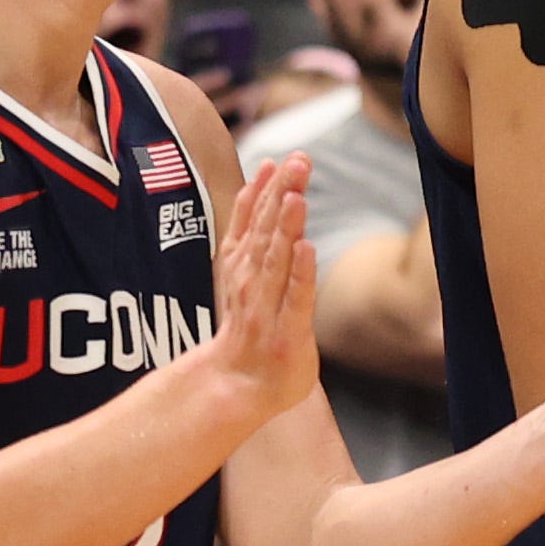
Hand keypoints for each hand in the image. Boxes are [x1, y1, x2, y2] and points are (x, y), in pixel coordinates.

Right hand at [201, 155, 318, 423]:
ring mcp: (268, 304)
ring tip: (297, 196)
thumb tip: (268, 182)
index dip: (266, 188)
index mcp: (242, 262)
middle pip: (267, 230)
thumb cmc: (250, 328)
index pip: (254, 218)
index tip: (282, 159)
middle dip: (281, 194)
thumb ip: (255, 229)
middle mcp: (252, 278)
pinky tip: (307, 247)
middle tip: (298, 161)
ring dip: (287, 225)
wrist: (237, 386)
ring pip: (278, 258)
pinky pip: (295, 297)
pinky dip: (300, 272)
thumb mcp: (245, 272)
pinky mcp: (288, 330)